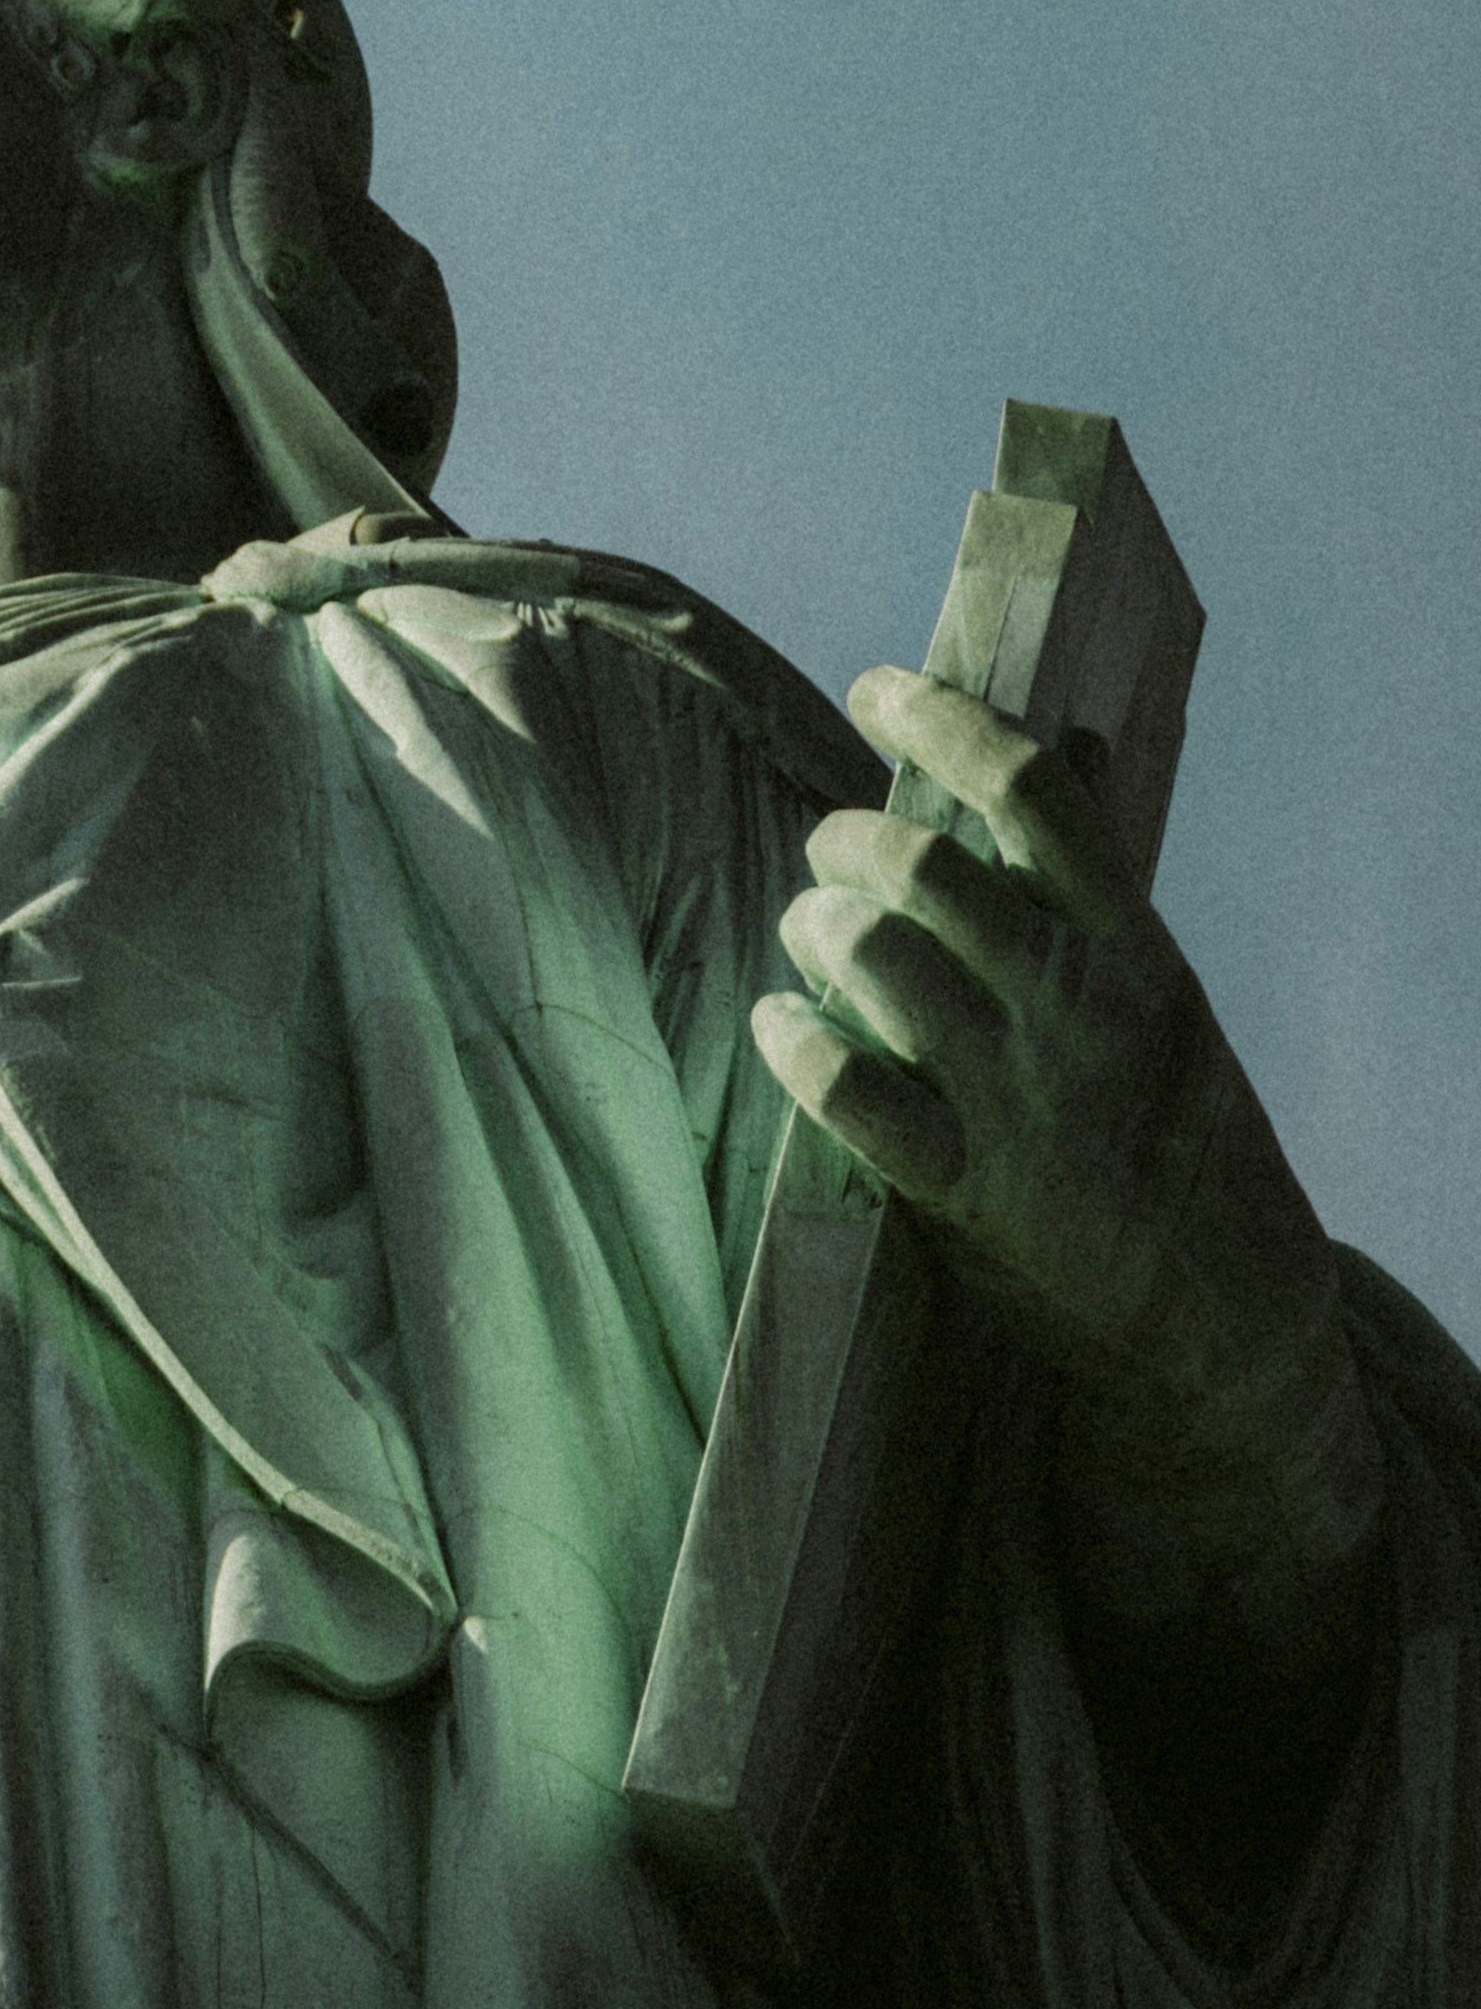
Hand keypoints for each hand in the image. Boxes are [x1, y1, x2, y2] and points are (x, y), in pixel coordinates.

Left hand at [755, 665, 1379, 1633]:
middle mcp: (1076, 1009)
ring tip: (810, 931)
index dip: (941, 720)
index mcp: (1136, 952)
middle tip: (830, 852)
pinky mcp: (966, 1191)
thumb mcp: (1169, 1003)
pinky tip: (779, 1024)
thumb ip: (1100, 892)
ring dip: (814, 926)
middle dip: (847, 842)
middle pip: (923, 869)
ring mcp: (1020, 1099)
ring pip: (873, 958)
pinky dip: (793, 1042)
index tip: (877, 688)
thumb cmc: (1186, 1141)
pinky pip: (846, 1091)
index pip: (1032, 795)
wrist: (1228, 1320)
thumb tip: (1064, 753)